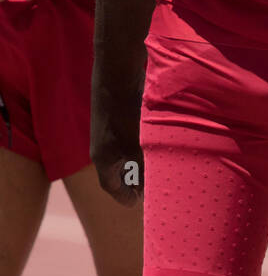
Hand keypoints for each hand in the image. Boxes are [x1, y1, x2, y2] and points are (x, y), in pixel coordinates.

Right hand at [90, 77, 144, 205]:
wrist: (118, 72)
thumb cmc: (128, 113)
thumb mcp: (140, 147)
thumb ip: (146, 170)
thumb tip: (153, 189)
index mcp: (103, 160)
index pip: (112, 188)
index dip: (126, 197)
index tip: (139, 203)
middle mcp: (102, 148)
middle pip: (116, 174)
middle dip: (133, 183)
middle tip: (151, 189)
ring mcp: (107, 133)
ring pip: (123, 157)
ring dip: (138, 165)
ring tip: (157, 169)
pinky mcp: (115, 119)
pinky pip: (125, 141)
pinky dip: (138, 148)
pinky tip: (155, 146)